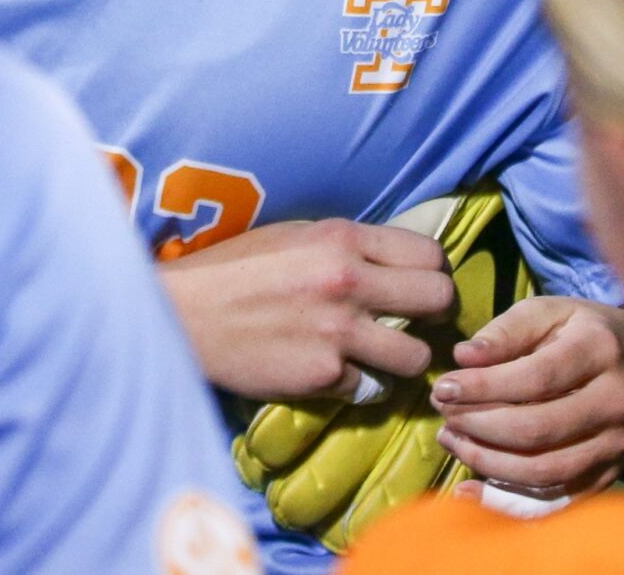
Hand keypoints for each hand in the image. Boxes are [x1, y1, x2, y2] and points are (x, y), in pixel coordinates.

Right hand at [159, 218, 454, 399]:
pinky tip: (333, 373)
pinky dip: (356, 385)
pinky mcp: (322, 375)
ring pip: (418, 358)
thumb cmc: (233, 269)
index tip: (421, 288)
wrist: (182, 314)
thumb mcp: (294, 236)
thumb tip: (396, 261)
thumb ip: (347, 246)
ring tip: (381, 358)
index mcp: (342, 238)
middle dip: (435, 316)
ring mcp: (337, 331)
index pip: (431, 255)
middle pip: (441, 300)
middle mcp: (348, 281)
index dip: (433, 273)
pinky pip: (369, 388)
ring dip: (403, 361)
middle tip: (417, 325)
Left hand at [432, 297, 623, 496]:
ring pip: (545, 470)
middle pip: (538, 429)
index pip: (536, 377)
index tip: (444, 388)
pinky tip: (470, 492)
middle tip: (445, 415)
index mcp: (600, 350)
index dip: (485, 387)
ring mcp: (615, 445)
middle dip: (480, 426)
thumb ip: (507, 330)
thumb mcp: (552, 312)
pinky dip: (510, 505)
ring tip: (453, 441)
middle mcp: (614, 401)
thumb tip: (464, 357)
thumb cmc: (587, 334)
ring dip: (487, 462)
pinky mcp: (608, 475)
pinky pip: (557, 501)